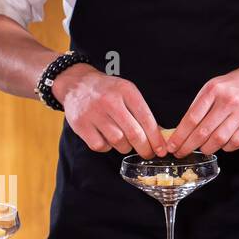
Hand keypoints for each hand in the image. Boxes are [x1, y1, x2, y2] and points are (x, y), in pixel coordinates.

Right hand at [52, 63, 166, 157]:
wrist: (77, 84)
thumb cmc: (108, 90)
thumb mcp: (127, 92)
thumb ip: (142, 111)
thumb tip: (160, 134)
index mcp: (126, 91)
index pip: (146, 118)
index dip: (156, 138)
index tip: (161, 149)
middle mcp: (110, 102)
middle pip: (133, 133)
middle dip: (145, 148)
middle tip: (148, 154)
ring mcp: (94, 113)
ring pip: (118, 141)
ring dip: (126, 147)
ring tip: (126, 142)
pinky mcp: (80, 125)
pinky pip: (100, 145)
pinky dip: (107, 147)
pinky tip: (108, 140)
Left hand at [171, 65, 238, 155]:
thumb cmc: (232, 87)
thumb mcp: (211, 88)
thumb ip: (198, 107)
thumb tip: (181, 131)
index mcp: (214, 91)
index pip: (192, 118)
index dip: (180, 136)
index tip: (172, 146)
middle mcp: (228, 102)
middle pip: (203, 131)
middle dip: (188, 146)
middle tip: (180, 152)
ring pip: (218, 140)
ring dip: (206, 148)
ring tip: (201, 148)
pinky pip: (234, 143)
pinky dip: (224, 147)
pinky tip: (221, 143)